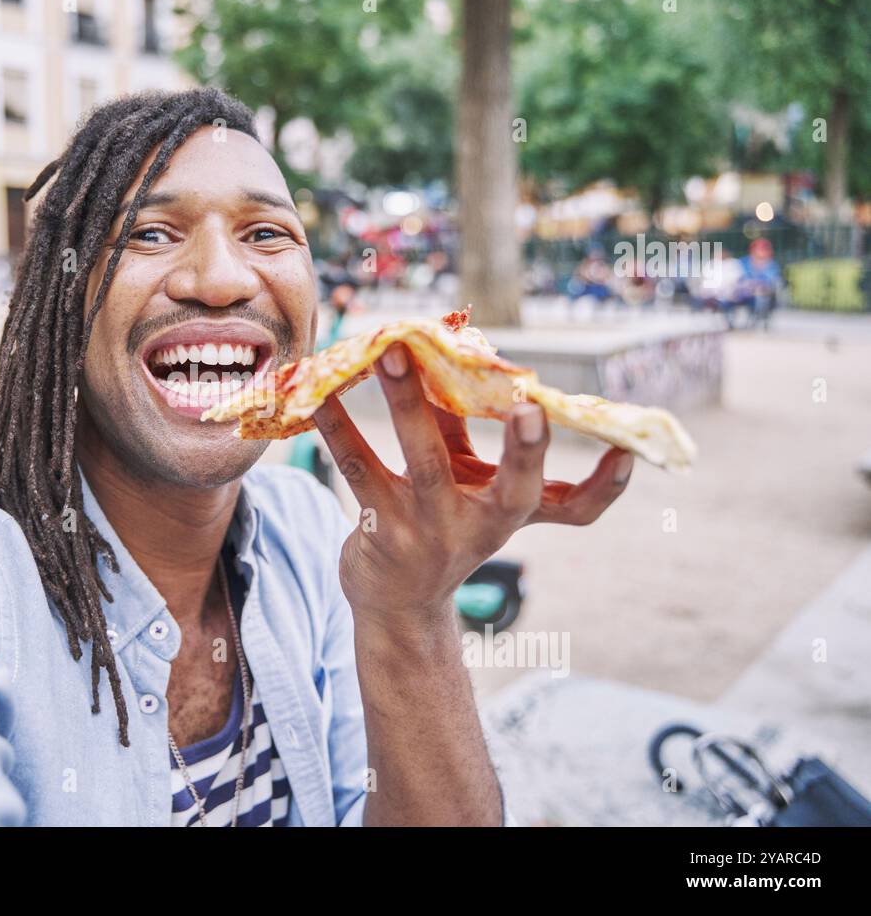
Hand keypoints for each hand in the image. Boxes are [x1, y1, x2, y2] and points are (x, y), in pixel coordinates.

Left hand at [312, 342, 633, 637]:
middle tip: (529, 407)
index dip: (606, 487)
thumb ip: (464, 424)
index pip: (576, 509)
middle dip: (524, 452)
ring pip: (424, 463)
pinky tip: (322, 391)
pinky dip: (339, 425)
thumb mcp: (468, 483)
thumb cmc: (442, 523)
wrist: (393, 603)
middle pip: (514, 492)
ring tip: (391, 351)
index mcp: (514, 514)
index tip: (629, 455)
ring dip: (408, 404)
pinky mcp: (380, 528)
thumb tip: (455, 349)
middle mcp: (481, 528)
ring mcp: (431, 532)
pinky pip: (357, 466)